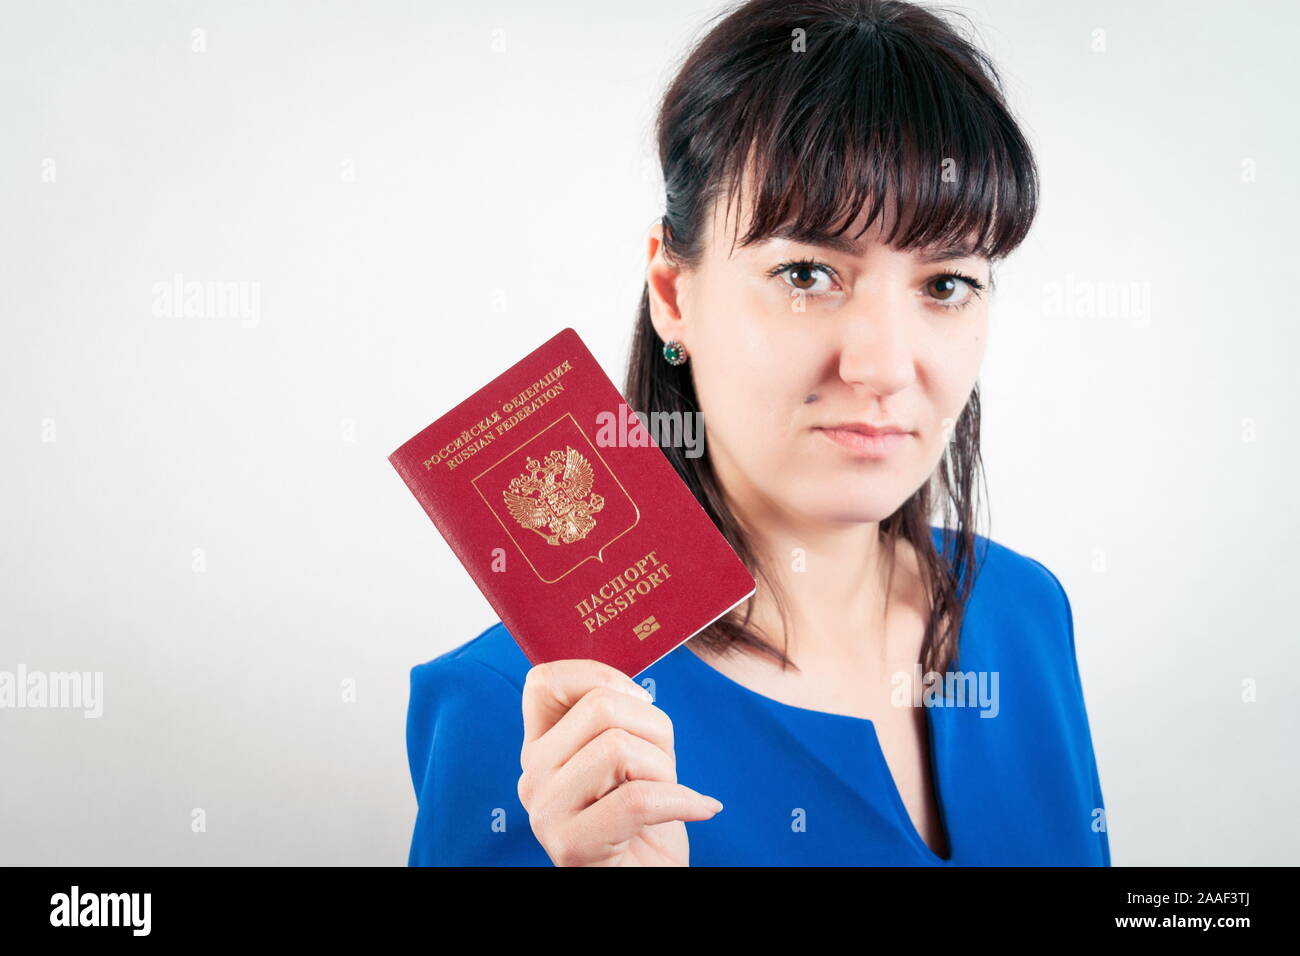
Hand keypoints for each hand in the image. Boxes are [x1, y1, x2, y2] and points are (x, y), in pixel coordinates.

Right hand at [517, 658, 723, 865]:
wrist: (643, 879)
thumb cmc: (643, 820)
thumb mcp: (633, 755)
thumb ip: (623, 718)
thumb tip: (639, 692)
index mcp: (542, 746)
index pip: (544, 681)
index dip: (601, 676)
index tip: (639, 703)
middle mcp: (533, 774)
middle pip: (600, 706)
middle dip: (654, 728)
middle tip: (661, 765)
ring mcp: (546, 811)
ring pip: (619, 748)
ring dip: (665, 770)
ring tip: (667, 794)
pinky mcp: (571, 845)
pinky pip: (638, 799)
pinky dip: (683, 800)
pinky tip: (700, 808)